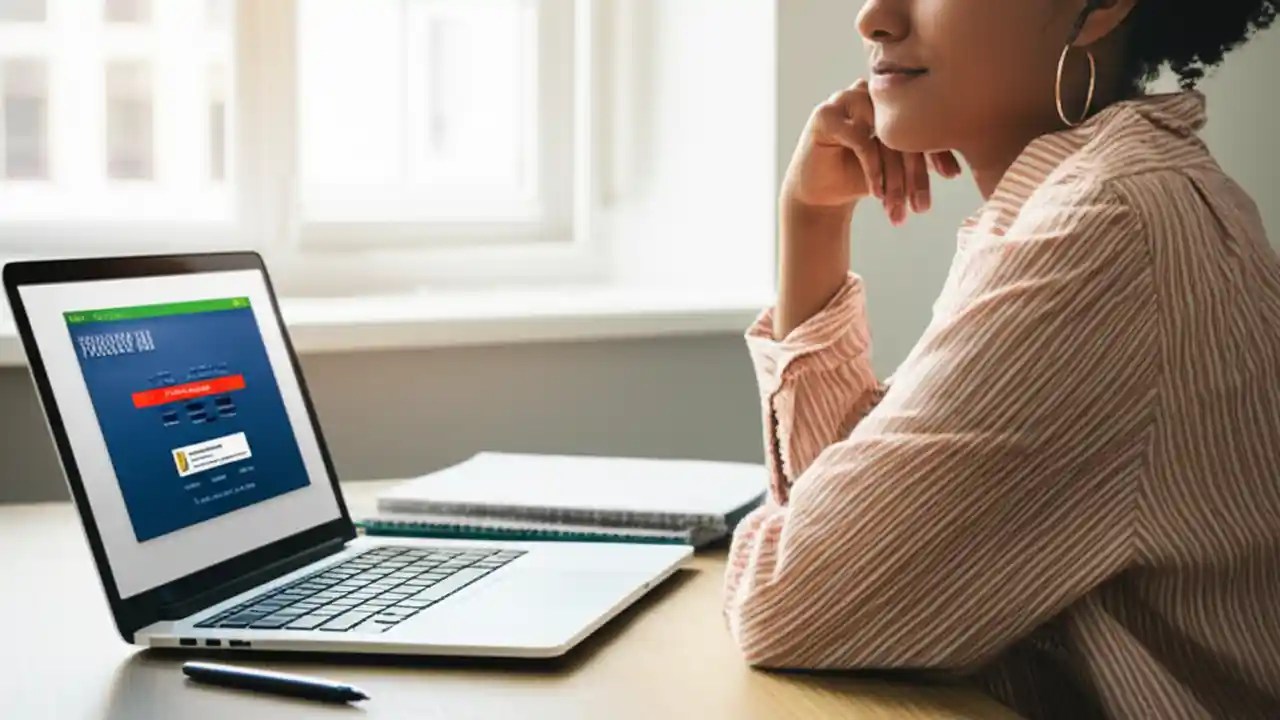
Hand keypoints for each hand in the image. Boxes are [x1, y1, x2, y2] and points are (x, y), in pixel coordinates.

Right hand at [780, 79, 961, 224]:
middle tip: (921, 206)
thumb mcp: (899, 167)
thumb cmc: (861, 178)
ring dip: (894, 175)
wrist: (821, 196)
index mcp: (891, 98)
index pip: (921, 118)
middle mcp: (870, 92)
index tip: (951, 176)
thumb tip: (960, 161)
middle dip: (915, 173)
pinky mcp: (825, 114)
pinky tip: (876, 193)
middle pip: (904, 127)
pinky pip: (860, 138)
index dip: (938, 148)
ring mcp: (846, 99)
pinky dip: (872, 168)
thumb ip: (922, 153)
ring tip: (896, 207)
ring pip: (884, 133)